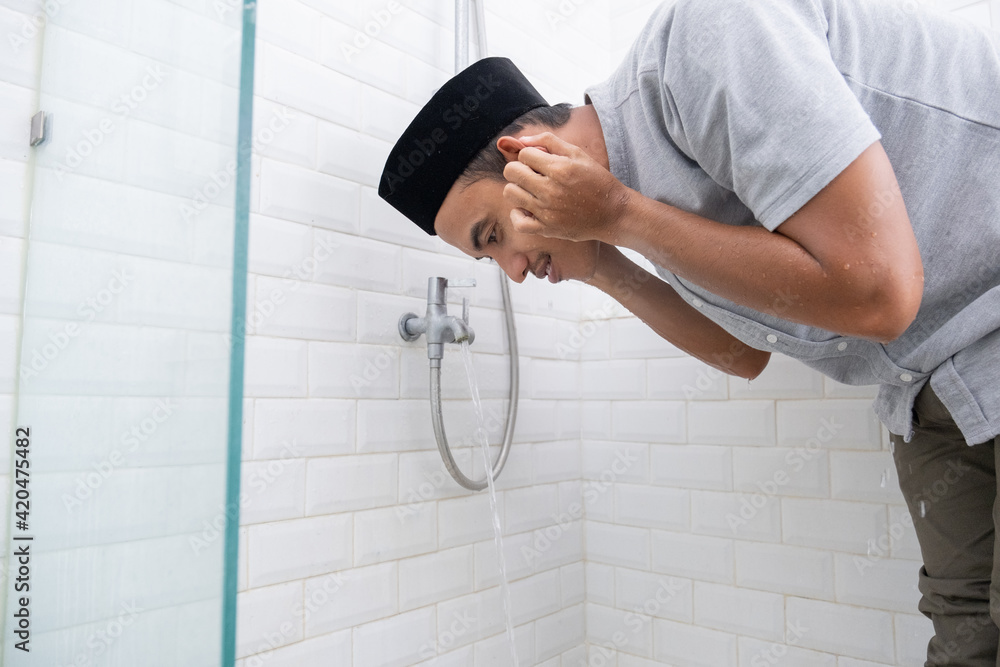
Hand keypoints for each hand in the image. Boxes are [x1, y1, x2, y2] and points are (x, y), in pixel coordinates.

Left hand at [499, 132, 630, 242]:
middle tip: (529, 173)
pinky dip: (517, 215)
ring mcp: (547, 211)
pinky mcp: (548, 228)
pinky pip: (518, 222)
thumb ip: (549, 141)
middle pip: (512, 172)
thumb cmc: (596, 180)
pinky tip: (526, 208)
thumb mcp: (578, 154)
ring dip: (516, 188)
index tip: (537, 161)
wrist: (613, 212)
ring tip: (529, 190)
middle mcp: (551, 190)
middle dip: (517, 168)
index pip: (523, 154)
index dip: (528, 155)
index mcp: (559, 168)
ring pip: (510, 193)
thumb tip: (522, 140)